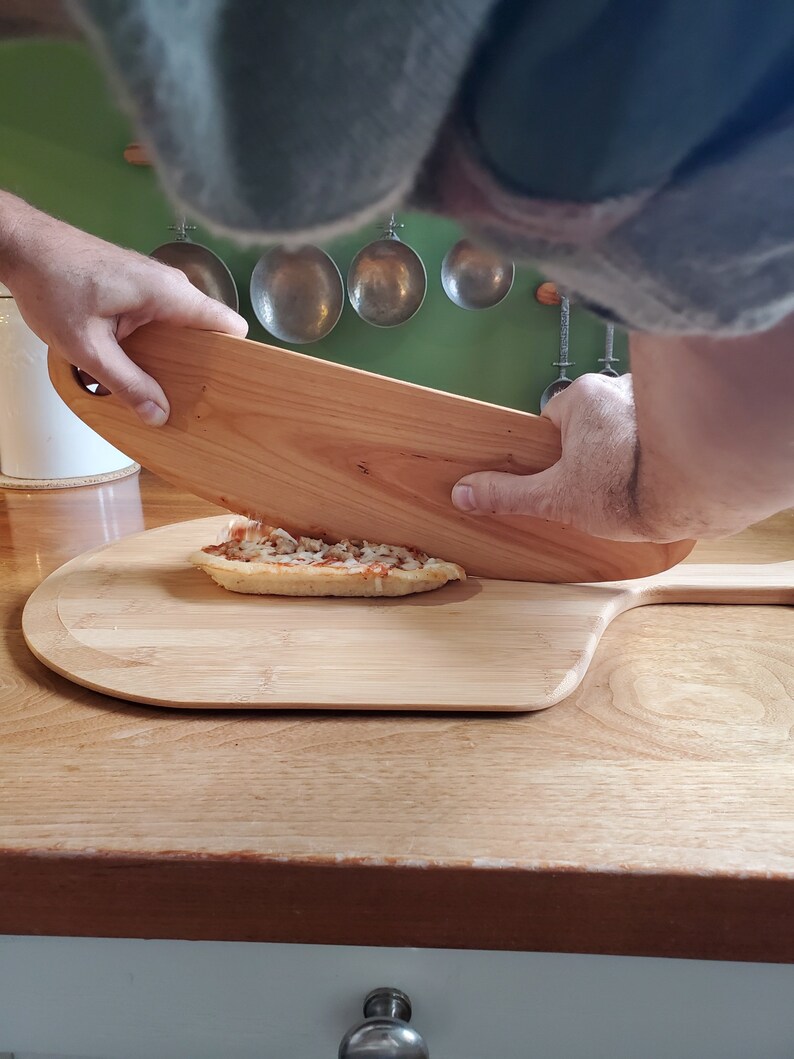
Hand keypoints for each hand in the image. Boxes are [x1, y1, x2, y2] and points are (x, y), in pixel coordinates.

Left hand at [0, 192, 247, 424]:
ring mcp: (154, 284)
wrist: (22, 244)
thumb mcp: (86, 346)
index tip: (221, 387)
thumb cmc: (51, 284)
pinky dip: (152, 343)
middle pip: (204, 332)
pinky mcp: (138, 286)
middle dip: (196, 365)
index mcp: (168, 294)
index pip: (228, 324)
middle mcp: (170, 285)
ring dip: (170, 356)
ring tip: (155, 386)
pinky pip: (160, 321)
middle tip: (182, 398)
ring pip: (180, 328)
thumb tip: (159, 415)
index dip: (231, 358)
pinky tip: (132, 363)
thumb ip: (125, 382)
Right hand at [453, 316, 793, 542]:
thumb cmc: (629, 488)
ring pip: (633, 426)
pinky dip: (666, 451)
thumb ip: (510, 495)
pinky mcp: (693, 414)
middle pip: (595, 422)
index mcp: (583, 398)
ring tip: (638, 486)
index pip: (556, 420)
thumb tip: (466, 493)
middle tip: (601, 488)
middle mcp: (621, 387)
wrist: (700, 489)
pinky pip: (667, 431)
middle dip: (596, 452)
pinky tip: (667, 478)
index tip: (564, 476)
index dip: (557, 453)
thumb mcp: (558, 498)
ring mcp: (660, 398)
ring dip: (633, 450)